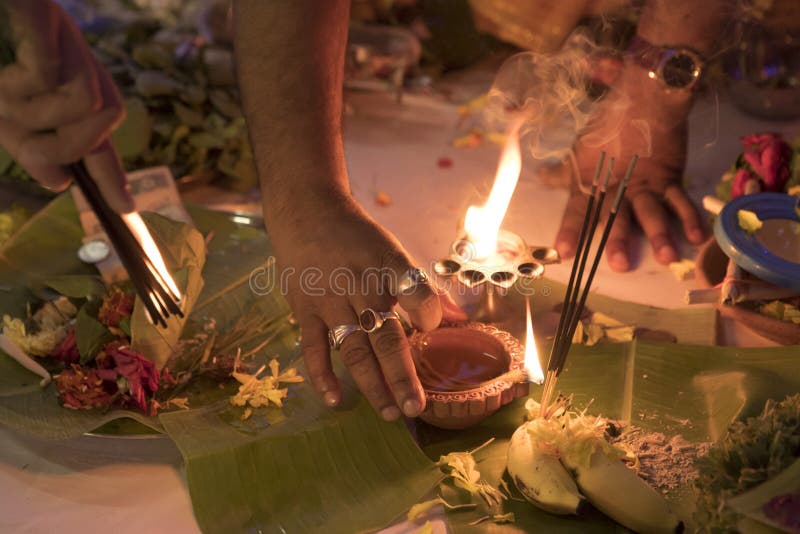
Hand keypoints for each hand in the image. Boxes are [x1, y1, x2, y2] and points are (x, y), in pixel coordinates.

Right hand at [0, 0, 131, 211]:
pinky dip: (21, 81)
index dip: (112, 173)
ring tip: (0, 87)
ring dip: (31, 112)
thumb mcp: (6, 112)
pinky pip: (49, 74)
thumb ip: (35, 146)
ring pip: (80, 104)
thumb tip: (60, 182)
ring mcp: (63, 35)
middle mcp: (76, 57)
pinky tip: (1, 65)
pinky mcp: (43, 14)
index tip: (125, 207)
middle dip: (63, 145)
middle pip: (103, 121)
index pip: (103, 132)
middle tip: (21, 136)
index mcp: (71, 79)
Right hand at [268, 190, 455, 420]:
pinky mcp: (306, 311)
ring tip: (390, 413)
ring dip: (372, 384)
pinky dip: (322, 375)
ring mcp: (331, 301)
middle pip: (384, 335)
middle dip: (402, 375)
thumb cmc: (357, 238)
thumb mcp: (392, 251)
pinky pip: (314, 348)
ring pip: (354, 349)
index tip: (433, 328)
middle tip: (416, 408)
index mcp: (387, 265)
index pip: (412, 287)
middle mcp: (360, 285)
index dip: (425, 309)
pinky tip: (336, 400)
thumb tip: (455, 318)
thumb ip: (420, 288)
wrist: (307, 214)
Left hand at [554, 62, 704, 270]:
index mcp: (593, 183)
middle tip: (620, 265)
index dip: (571, 231)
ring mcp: (646, 185)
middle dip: (619, 240)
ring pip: (652, 212)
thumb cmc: (608, 125)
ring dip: (660, 234)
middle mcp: (618, 189)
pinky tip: (697, 238)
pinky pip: (681, 200)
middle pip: (618, 217)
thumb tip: (542, 177)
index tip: (563, 253)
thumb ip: (563, 172)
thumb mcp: (581, 150)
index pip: (578, 211)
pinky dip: (690, 218)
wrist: (646, 97)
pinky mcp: (670, 178)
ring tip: (666, 256)